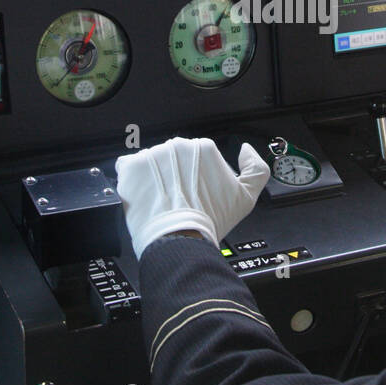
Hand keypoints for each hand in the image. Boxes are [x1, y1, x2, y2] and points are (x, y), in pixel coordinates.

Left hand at [114, 137, 269, 258]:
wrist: (178, 238)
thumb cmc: (208, 220)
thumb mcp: (247, 197)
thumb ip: (256, 168)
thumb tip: (246, 150)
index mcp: (203, 148)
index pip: (199, 156)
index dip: (198, 176)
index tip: (197, 191)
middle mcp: (176, 146)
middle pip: (175, 158)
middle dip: (176, 175)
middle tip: (179, 198)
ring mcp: (151, 155)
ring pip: (153, 163)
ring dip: (155, 178)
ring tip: (162, 201)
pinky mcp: (130, 167)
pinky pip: (129, 168)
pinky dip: (135, 181)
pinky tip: (145, 197)